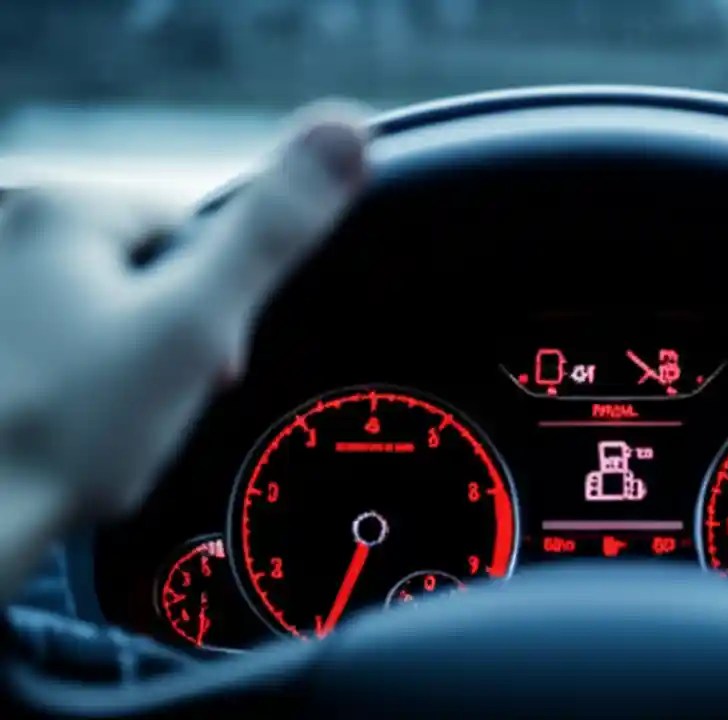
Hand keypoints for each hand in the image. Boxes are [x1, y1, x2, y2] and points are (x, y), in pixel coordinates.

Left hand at [0, 101, 366, 524]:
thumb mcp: (197, 325)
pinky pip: (70, 350)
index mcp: (65, 209)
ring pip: (110, 319)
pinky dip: (84, 388)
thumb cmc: (69, 431)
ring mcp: (1, 291)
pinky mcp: (0, 347)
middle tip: (149, 402)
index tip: (192, 364)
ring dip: (131, 369)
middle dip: (170, 342)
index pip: (193, 234)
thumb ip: (271, 233)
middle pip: (150, 276)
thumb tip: (345, 130)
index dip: (215, 307)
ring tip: (108, 423)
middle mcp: (13, 233)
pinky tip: (75, 427)